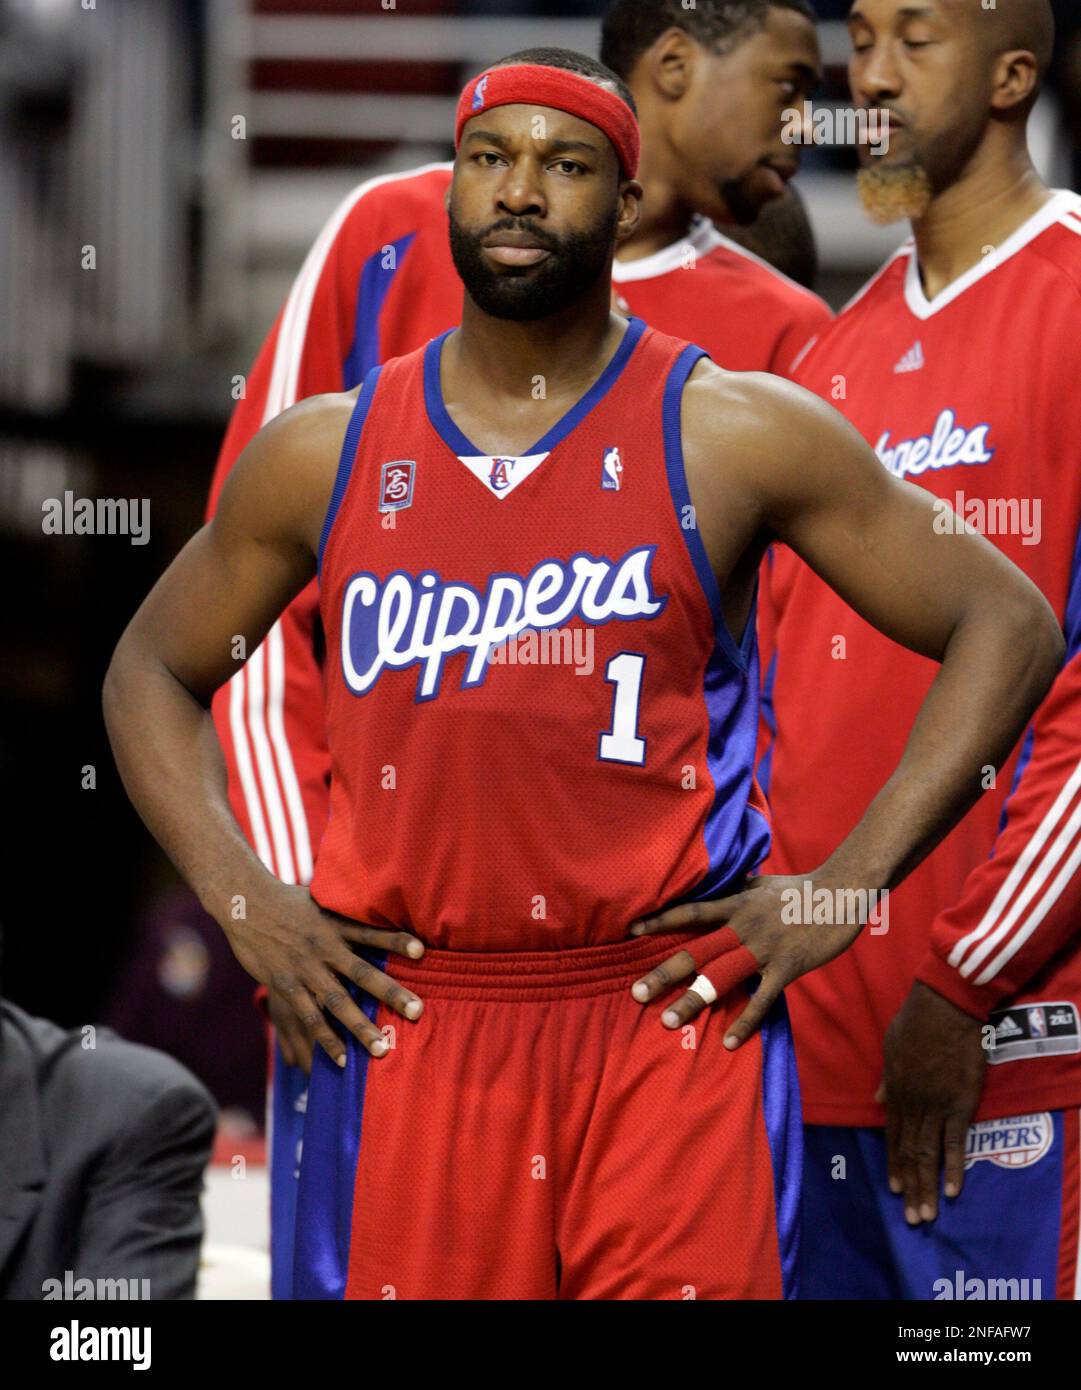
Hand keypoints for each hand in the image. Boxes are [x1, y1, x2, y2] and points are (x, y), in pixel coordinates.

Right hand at [224, 883, 424, 1066]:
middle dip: (390, 994)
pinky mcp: (284, 986)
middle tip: (417, 1012)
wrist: (244, 904)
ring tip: (381, 1049)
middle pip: (361, 974)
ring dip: (359, 1027)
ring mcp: (303, 970)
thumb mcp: (322, 900)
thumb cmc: (288, 900)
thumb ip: (348, 914)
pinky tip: (341, 1058)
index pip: (371, 934)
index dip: (396, 941)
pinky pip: (308, 1016)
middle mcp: (322, 949)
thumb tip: (377, 903)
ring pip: (336, 1002)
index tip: (422, 951)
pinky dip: (325, 1038)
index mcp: (334, 927)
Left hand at [628, 874, 864, 1046]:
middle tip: (636, 992)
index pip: (691, 913)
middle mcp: (744, 926)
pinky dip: (744, 1021)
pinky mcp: (787, 967)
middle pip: (698, 950)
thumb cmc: (804, 887)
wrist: (842, 891)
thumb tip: (730, 883)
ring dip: (692, 999)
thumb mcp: (766, 882)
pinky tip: (727, 1041)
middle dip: (665, 972)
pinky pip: (762, 999)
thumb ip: (743, 888)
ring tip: (668, 1020)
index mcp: (737, 904)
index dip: (661, 921)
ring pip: (721, 976)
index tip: (632, 932)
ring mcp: (765, 948)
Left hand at [877, 982, 986, 1224]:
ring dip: (927, 1186)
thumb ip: (886, 1079)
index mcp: (895, 1092)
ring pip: (928, 1154)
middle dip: (910, 1187)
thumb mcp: (891, 1048)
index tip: (895, 1189)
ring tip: (927, 1214)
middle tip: (911, 1217)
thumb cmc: (915, 1022)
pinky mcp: (960, 1104)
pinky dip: (953, 1168)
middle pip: (909, 1152)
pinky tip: (952, 1190)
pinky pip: (955, 1142)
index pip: (892, 1136)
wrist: (943, 1007)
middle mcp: (912, 1105)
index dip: (894, 1164)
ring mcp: (936, 1107)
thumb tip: (876, 1101)